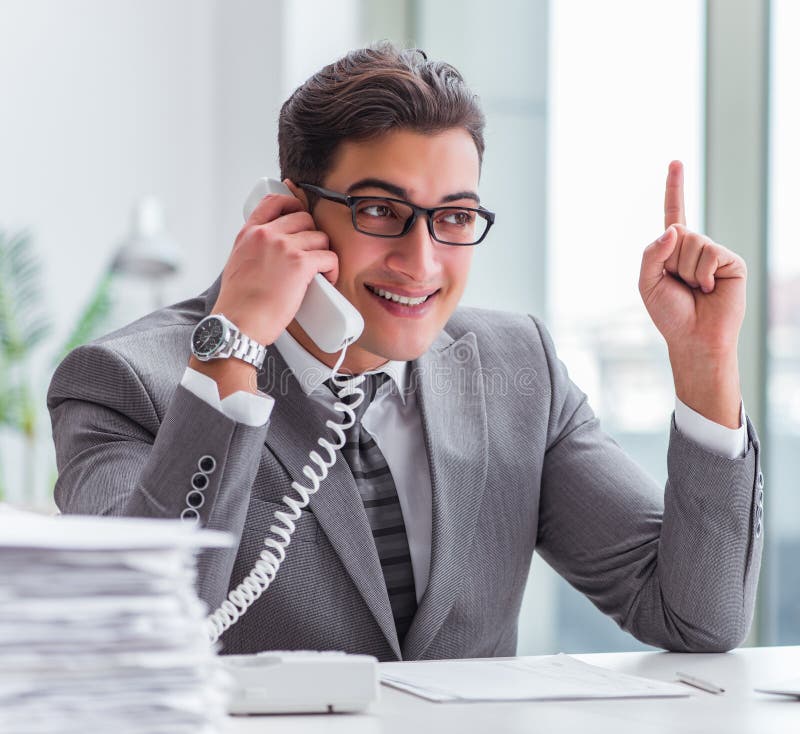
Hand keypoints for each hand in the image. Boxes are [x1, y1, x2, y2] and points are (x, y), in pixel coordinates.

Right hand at [189, 181, 336, 396]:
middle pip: (304, 218)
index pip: (274, 201)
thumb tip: (270, 253)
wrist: (238, 323)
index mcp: (249, 233)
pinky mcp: (300, 264)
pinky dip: (332, 270)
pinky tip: (327, 280)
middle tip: (311, 255)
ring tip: (319, 272)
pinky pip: (329, 257)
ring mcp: (284, 247)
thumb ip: (254, 249)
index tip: (301, 218)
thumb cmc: (238, 303)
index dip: (293, 204)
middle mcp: (266, 235)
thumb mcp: (237, 263)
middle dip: (312, 236)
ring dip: (323, 254)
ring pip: (320, 237)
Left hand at [638, 161, 744, 427]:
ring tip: (695, 289)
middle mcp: (695, 248)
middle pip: (678, 233)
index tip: (676, 162)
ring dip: (687, 270)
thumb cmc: (669, 313)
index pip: (673, 213)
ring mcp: (715, 253)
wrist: (694, 337)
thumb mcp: (647, 283)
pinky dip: (704, 273)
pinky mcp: (731, 262)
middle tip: (680, 285)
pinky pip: (710, 253)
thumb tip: (673, 229)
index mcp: (673, 251)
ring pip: (693, 243)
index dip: (675, 188)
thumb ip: (651, 253)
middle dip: (672, 261)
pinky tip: (709, 288)